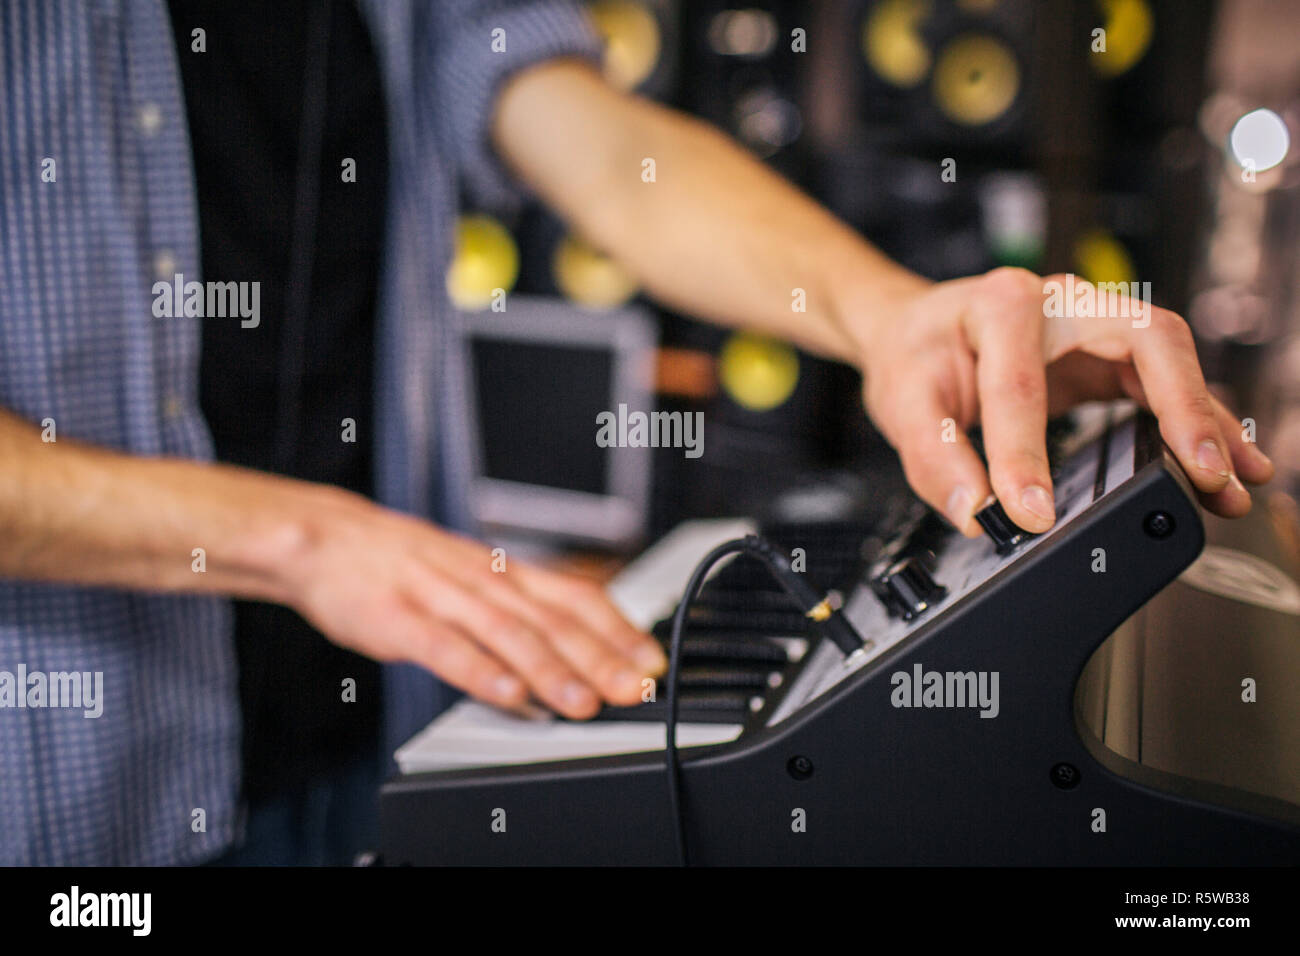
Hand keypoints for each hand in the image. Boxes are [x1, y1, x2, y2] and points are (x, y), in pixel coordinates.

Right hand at [279, 488, 665, 718]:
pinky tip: (508, 697)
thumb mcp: (473, 578)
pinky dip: (480, 673)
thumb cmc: (405, 566)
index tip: (652, 661)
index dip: (618, 629)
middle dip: (600, 658)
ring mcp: (442, 598)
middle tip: (636, 690)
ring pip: (507, 634)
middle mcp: (484, 581)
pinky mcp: (399, 619)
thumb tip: (572, 656)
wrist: (327, 538)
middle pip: (551, 620)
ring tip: (584, 703)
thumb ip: (519, 614)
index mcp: (505, 573)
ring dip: (550, 671)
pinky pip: (445, 649)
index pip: (576, 597)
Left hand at [849, 267, 1273, 534]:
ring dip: (1204, 423)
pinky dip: (1194, 426)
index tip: (1033, 515)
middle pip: (1146, 340)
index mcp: (1002, 304)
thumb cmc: (914, 353)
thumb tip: (974, 512)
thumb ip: (933, 457)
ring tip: (1230, 483)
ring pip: (1170, 363)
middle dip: (1181, 406)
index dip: (1025, 453)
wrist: (915, 329)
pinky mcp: (1107, 359)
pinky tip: (1221, 466)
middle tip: (1200, 470)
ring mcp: (1093, 327)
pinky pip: (1163, 385)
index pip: (1021, 383)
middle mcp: (1061, 305)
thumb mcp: (901, 400)